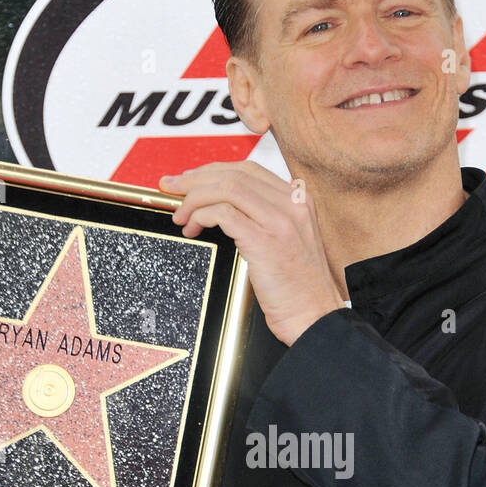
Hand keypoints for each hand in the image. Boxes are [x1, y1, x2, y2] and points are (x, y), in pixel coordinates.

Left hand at [159, 161, 345, 345]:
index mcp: (298, 200)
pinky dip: (201, 216)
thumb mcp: (287, 242)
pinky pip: (223, 213)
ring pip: (226, 188)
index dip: (212, 171)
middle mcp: (292, 203)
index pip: (248, 169)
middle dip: (194, 179)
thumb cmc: (298, 289)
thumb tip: (222, 207)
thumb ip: (264, 219)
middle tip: (170, 188)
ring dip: (194, 199)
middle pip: (233, 173)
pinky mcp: (265, 241)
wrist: (315, 317)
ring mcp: (281, 220)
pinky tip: (194, 229)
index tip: (189, 180)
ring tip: (181, 217)